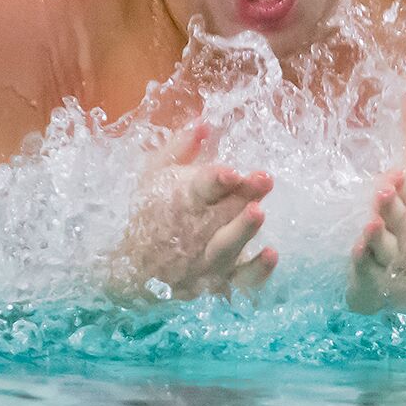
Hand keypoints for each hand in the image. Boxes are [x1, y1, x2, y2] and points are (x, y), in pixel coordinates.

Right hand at [111, 122, 278, 302]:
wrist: (133, 269)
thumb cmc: (149, 213)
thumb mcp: (155, 174)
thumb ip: (180, 148)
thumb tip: (204, 124)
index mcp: (180, 200)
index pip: (198, 188)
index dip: (214, 180)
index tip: (231, 172)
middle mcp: (193, 231)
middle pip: (221, 212)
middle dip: (243, 195)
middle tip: (264, 179)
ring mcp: (206, 260)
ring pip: (227, 245)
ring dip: (242, 229)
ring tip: (258, 212)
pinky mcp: (218, 282)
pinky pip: (239, 280)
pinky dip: (256, 270)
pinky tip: (271, 254)